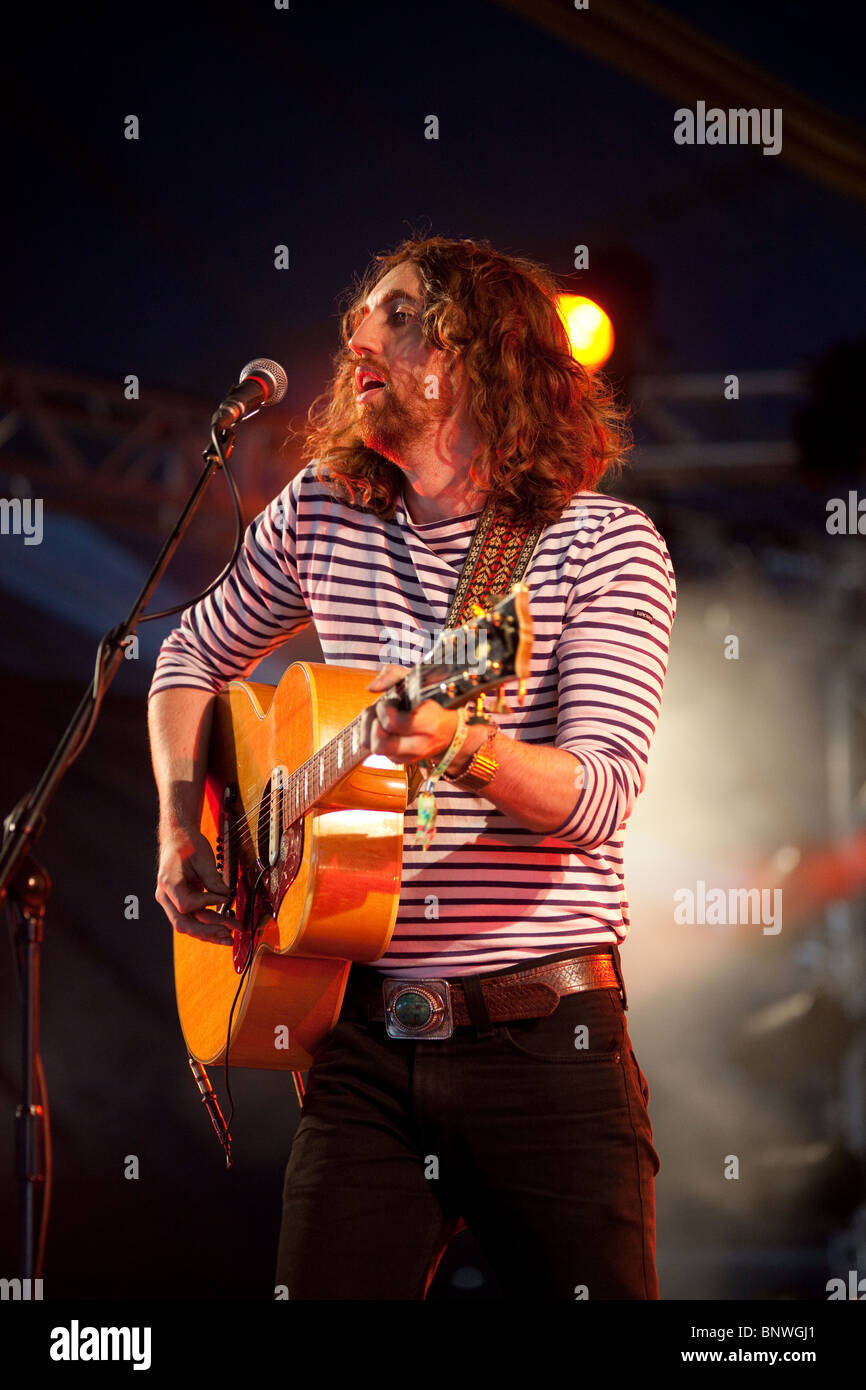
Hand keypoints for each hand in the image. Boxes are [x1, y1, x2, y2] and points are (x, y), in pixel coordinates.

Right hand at [155, 823, 236, 944]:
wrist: (178, 839)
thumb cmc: (188, 845)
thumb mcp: (203, 857)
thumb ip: (213, 879)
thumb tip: (225, 896)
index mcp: (168, 883)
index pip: (186, 905)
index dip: (207, 903)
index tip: (224, 897)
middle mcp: (166, 896)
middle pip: (183, 923)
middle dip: (207, 931)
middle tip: (229, 933)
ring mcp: (171, 902)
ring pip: (187, 926)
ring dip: (209, 934)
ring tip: (229, 938)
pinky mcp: (179, 904)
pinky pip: (192, 920)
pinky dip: (206, 927)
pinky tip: (222, 931)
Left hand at [367, 665, 460, 765]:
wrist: (452, 731)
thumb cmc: (434, 701)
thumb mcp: (420, 681)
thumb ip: (393, 675)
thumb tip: (372, 688)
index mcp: (429, 722)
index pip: (392, 723)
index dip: (384, 708)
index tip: (391, 701)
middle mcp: (420, 744)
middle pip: (379, 744)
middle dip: (372, 723)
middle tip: (378, 711)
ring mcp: (410, 756)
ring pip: (374, 749)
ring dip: (368, 731)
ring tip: (376, 717)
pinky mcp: (402, 761)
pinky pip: (376, 752)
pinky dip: (372, 737)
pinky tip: (382, 726)